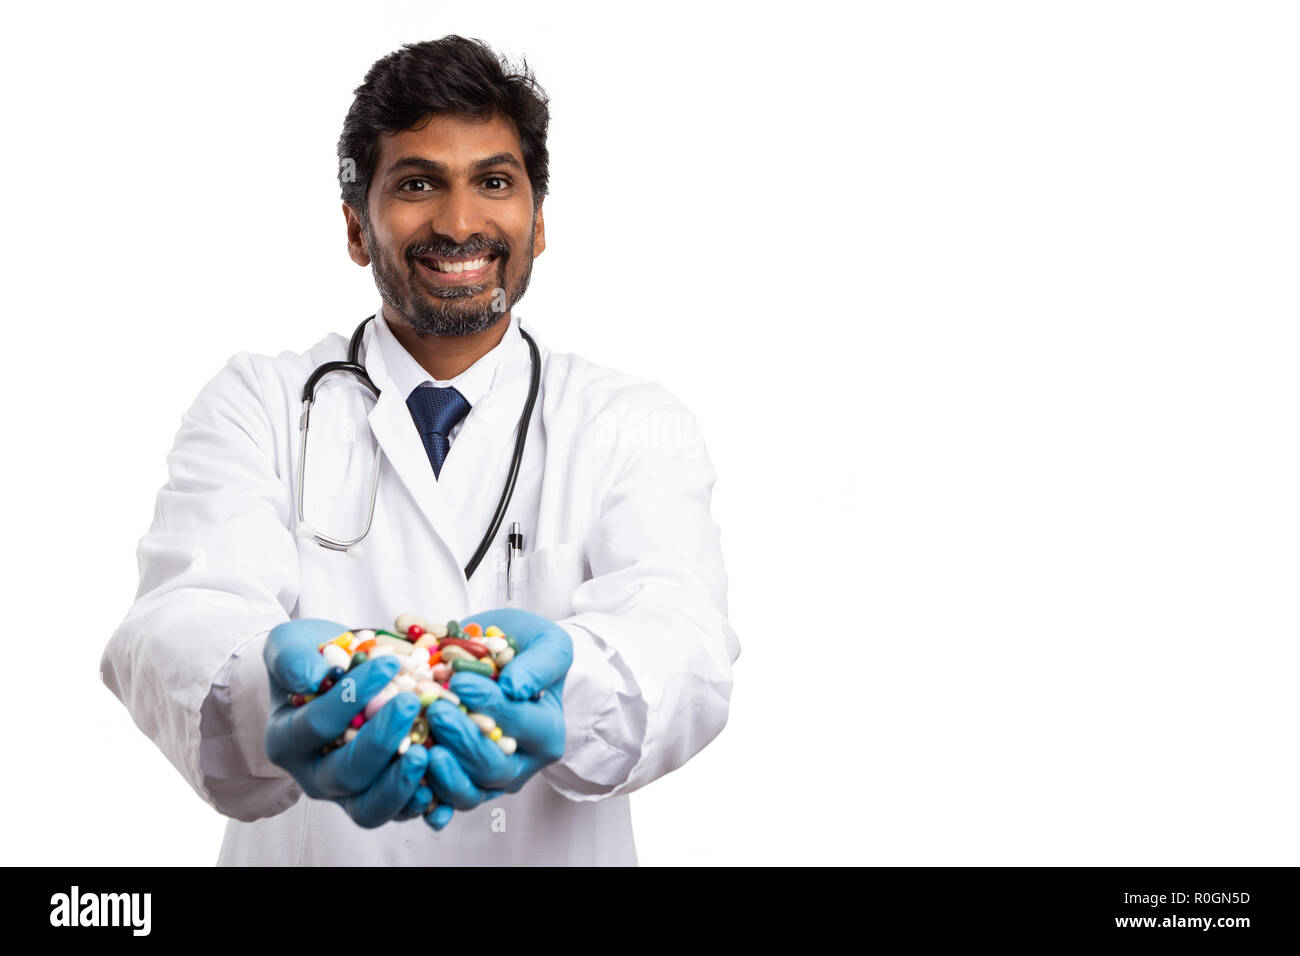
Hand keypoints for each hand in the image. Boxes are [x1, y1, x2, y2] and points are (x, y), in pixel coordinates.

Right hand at [263, 618, 435, 827]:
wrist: (338, 672)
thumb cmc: (314, 656)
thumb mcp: (291, 644)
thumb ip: (292, 658)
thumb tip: (311, 679)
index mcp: (287, 739)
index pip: (317, 725)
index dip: (351, 698)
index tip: (387, 664)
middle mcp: (315, 774)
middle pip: (344, 775)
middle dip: (380, 741)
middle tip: (411, 703)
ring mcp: (348, 793)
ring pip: (371, 808)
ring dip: (400, 783)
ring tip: (427, 751)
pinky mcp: (381, 798)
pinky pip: (401, 812)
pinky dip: (423, 801)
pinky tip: (443, 781)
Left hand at [423, 608, 571, 825]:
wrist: (497, 658)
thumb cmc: (526, 649)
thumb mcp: (547, 644)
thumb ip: (539, 664)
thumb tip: (514, 689)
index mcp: (544, 734)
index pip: (518, 723)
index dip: (489, 704)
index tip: (460, 681)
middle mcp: (518, 764)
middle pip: (492, 767)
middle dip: (463, 740)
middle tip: (436, 712)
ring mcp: (486, 781)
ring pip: (467, 793)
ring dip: (442, 774)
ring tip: (420, 749)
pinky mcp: (456, 786)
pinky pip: (439, 803)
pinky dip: (423, 800)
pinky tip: (409, 783)